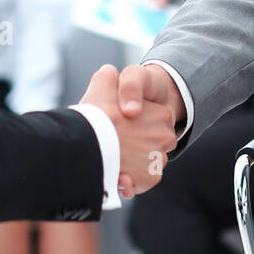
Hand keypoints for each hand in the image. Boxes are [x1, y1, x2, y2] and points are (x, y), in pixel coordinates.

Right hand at [81, 65, 177, 196]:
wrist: (88, 143)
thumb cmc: (97, 111)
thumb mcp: (103, 83)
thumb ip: (109, 76)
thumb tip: (110, 72)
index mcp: (162, 114)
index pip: (155, 121)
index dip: (134, 125)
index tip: (119, 127)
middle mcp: (166, 137)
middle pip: (151, 145)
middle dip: (136, 147)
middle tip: (116, 146)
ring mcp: (159, 159)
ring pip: (146, 164)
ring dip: (133, 165)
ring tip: (114, 161)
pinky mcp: (150, 178)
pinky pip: (141, 181)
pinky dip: (131, 181)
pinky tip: (117, 174)